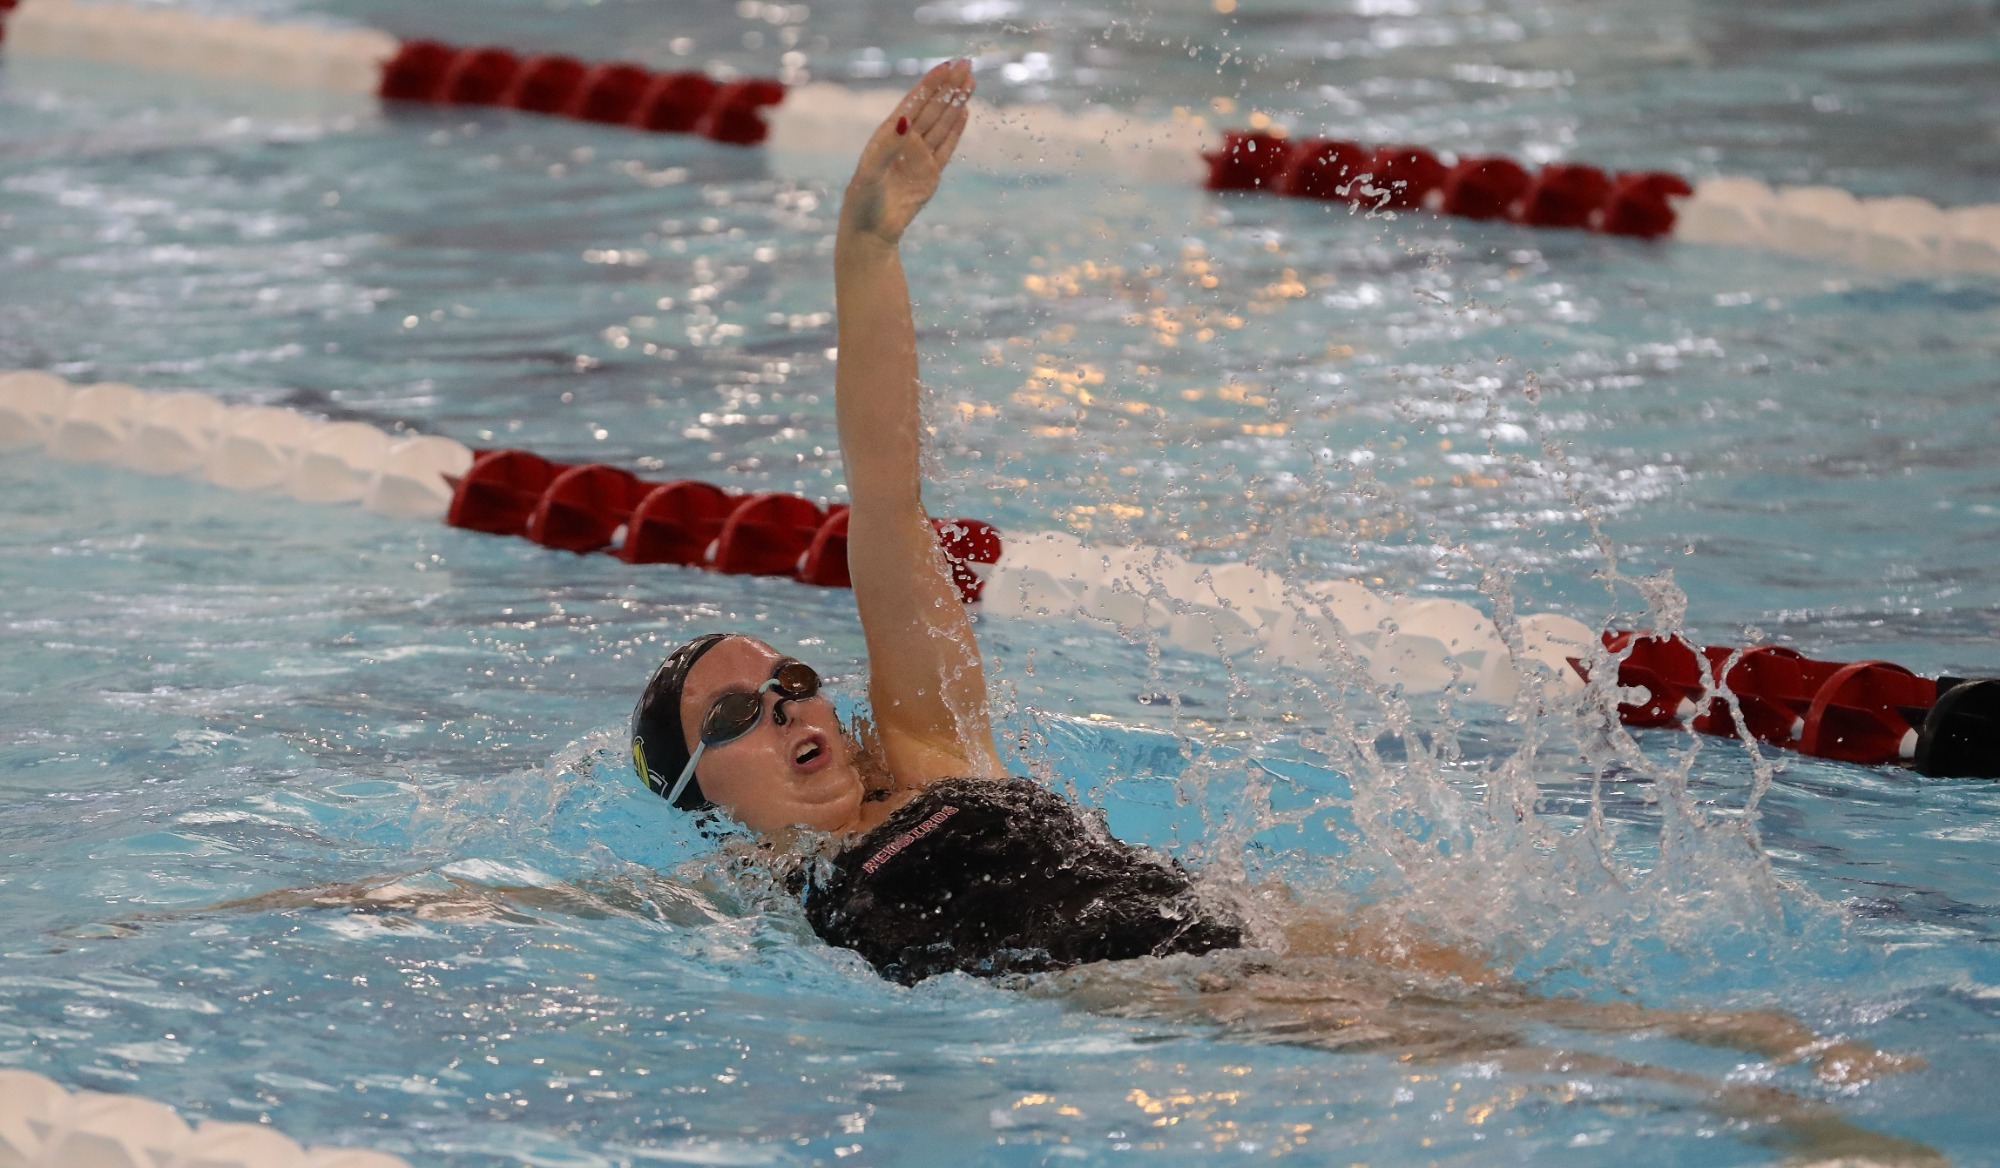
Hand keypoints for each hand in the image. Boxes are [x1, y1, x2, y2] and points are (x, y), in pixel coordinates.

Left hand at [840, 60, 972, 247]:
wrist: (871, 232)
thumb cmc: (862, 201)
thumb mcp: (870, 173)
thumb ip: (888, 146)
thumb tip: (906, 120)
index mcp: (888, 134)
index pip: (913, 103)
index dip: (930, 84)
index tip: (946, 66)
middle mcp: (905, 141)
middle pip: (932, 108)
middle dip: (948, 86)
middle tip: (966, 64)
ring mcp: (919, 157)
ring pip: (942, 124)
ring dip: (956, 103)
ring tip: (970, 81)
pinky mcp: (931, 174)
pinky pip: (946, 147)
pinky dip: (955, 130)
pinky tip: (964, 111)